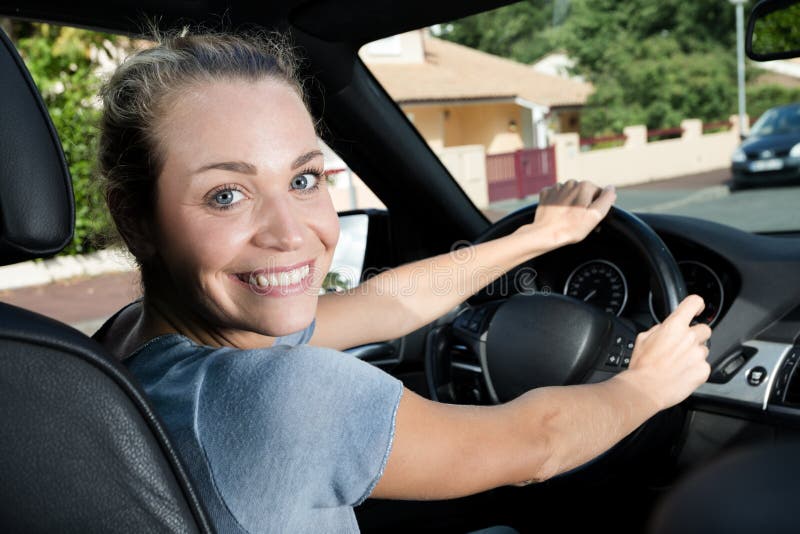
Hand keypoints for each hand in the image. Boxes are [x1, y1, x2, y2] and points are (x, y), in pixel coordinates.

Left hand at [518, 180, 615, 246]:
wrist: (545, 234)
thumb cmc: (571, 227)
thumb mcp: (595, 215)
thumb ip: (606, 199)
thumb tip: (611, 188)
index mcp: (584, 186)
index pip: (599, 193)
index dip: (598, 206)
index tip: (592, 218)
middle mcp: (570, 183)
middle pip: (584, 193)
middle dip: (584, 204)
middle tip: (581, 221)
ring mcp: (556, 188)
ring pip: (570, 194)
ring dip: (571, 203)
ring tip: (569, 218)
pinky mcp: (546, 195)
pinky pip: (556, 195)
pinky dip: (558, 203)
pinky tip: (558, 213)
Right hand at [618, 295, 711, 410]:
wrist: (645, 389)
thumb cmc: (642, 366)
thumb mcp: (643, 338)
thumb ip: (659, 329)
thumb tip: (666, 328)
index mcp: (674, 326)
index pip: (694, 303)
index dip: (697, 305)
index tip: (697, 309)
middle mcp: (690, 337)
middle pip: (704, 329)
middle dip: (695, 336)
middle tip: (682, 346)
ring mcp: (698, 354)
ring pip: (704, 349)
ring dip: (695, 354)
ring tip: (679, 364)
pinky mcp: (704, 370)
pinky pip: (704, 366)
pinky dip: (696, 369)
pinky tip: (682, 373)